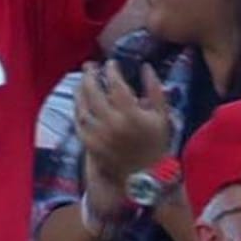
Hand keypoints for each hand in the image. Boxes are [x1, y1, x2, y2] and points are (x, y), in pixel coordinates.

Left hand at [74, 60, 171, 184]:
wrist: (145, 176)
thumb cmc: (155, 144)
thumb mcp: (162, 116)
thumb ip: (155, 89)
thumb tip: (145, 67)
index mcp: (131, 114)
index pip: (115, 84)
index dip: (111, 70)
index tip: (111, 63)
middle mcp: (111, 123)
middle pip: (94, 92)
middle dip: (90, 75)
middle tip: (89, 66)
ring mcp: (98, 135)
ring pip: (82, 107)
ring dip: (80, 90)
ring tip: (82, 81)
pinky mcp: (90, 144)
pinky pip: (79, 123)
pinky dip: (78, 110)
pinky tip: (80, 102)